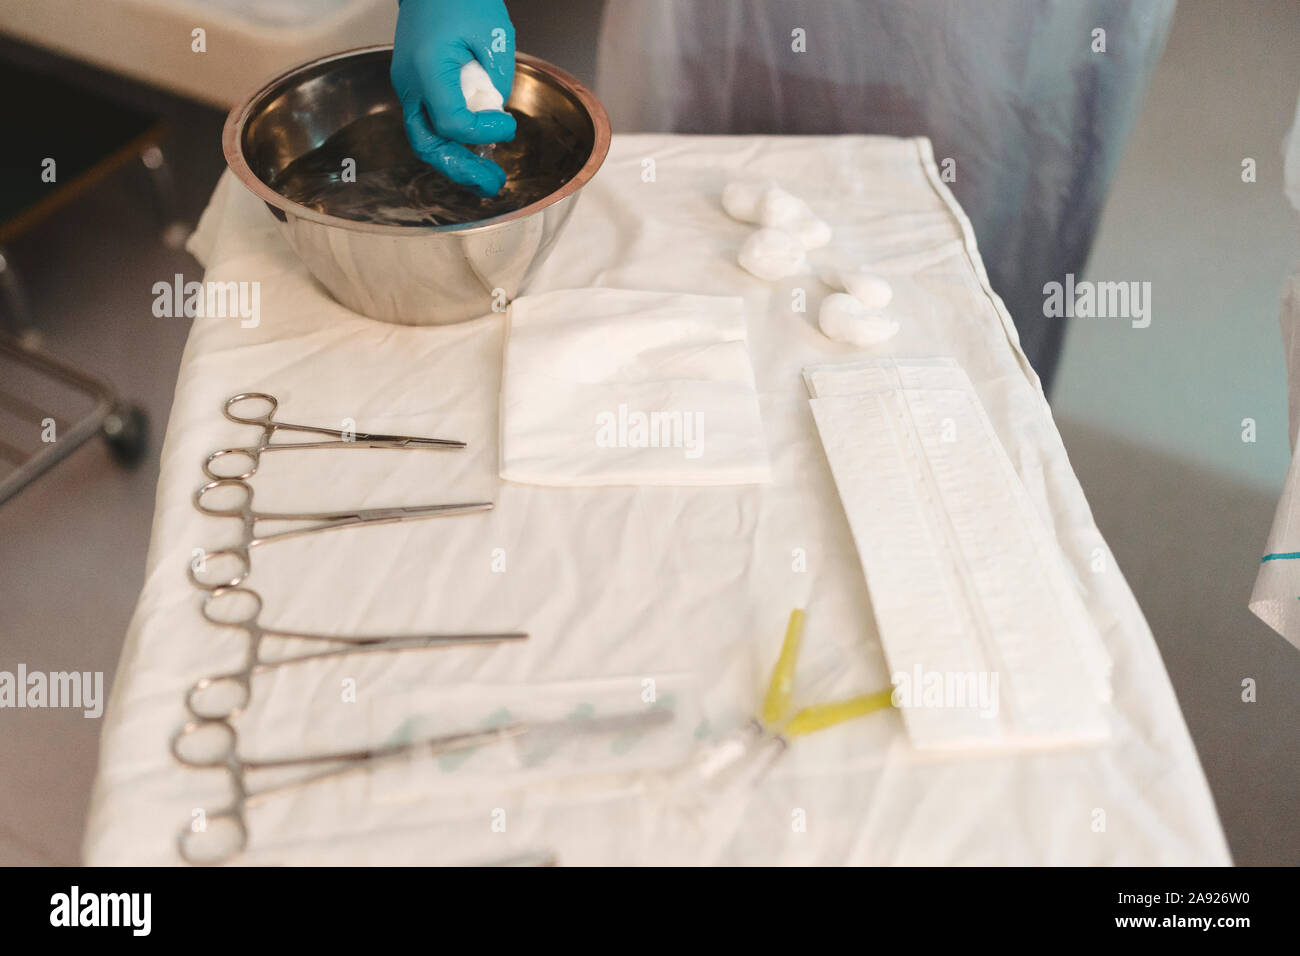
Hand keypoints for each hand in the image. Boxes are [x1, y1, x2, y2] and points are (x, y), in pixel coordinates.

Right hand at [391, 0, 516, 195]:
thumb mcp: (493, 34)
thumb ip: (497, 78)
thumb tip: (496, 113)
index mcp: (428, 69)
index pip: (453, 123)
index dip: (484, 133)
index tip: (508, 124)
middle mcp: (410, 83)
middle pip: (429, 144)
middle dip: (463, 171)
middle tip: (494, 184)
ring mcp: (408, 87)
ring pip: (425, 140)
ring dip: (456, 164)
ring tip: (486, 180)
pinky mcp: (415, 87)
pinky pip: (429, 124)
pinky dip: (451, 144)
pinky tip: (475, 155)